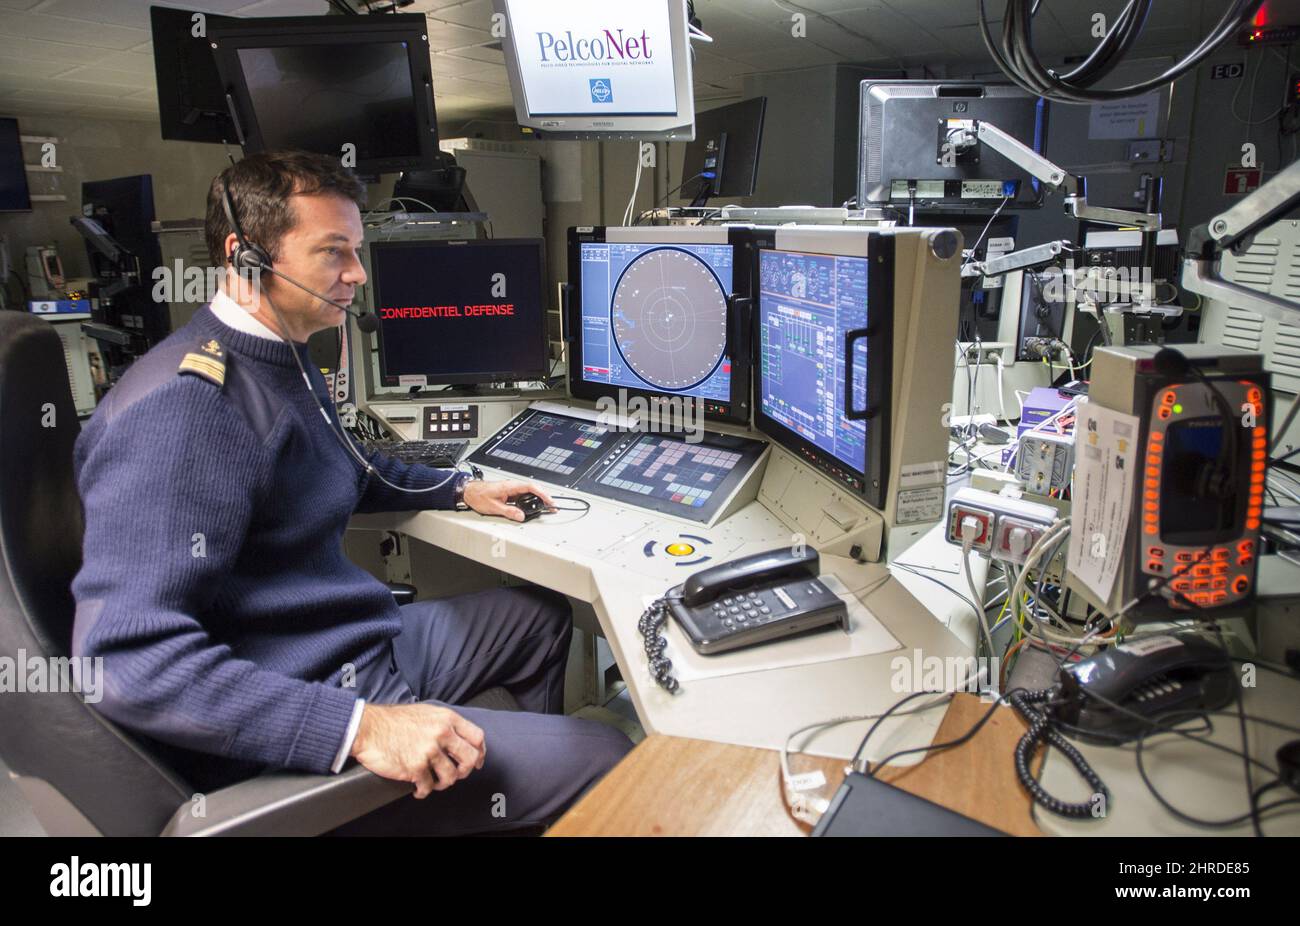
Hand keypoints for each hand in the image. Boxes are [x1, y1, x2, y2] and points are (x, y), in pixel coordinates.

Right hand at [350, 703, 485, 797]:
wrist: (368, 728)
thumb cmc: (393, 720)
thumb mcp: (426, 712)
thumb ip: (444, 723)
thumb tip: (458, 738)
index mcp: (446, 718)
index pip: (477, 737)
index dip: (480, 752)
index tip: (477, 761)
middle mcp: (441, 733)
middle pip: (470, 759)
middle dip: (465, 771)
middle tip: (456, 774)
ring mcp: (429, 750)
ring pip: (451, 776)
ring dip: (443, 783)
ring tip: (434, 782)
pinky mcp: (415, 767)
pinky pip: (429, 786)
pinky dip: (424, 791)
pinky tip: (418, 789)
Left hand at [462, 479, 555, 521]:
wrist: (469, 492)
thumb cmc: (478, 496)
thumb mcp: (493, 507)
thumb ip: (508, 512)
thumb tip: (520, 516)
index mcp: (510, 486)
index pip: (531, 487)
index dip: (542, 494)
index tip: (549, 501)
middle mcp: (512, 486)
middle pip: (533, 489)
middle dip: (544, 497)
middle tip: (552, 506)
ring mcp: (511, 489)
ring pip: (529, 492)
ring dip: (538, 498)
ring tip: (546, 507)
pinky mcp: (509, 493)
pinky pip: (523, 496)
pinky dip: (530, 500)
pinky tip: (533, 506)